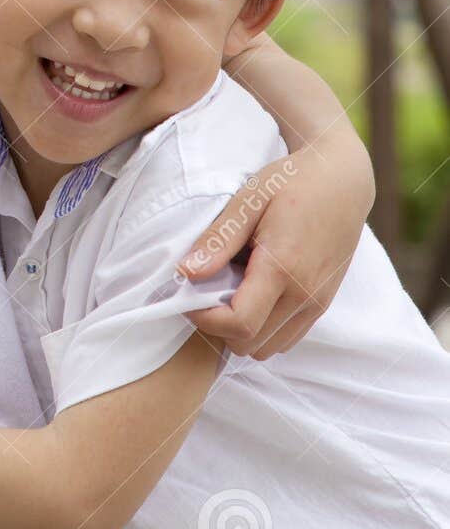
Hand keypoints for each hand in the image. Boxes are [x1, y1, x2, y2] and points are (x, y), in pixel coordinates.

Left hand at [179, 146, 362, 358]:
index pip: (240, 325)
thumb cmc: (292, 182)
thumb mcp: (248, 201)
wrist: (342, 180)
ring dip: (243, 329)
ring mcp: (317, 304)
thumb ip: (218, 240)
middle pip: (251, 345)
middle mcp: (305, 296)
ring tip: (232, 287)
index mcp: (283, 269)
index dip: (205, 319)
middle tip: (208, 288)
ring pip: (269, 348)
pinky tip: (255, 290)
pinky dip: (264, 326)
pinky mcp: (323, 304)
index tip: (189, 293)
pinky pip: (287, 336)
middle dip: (220, 326)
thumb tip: (185, 272)